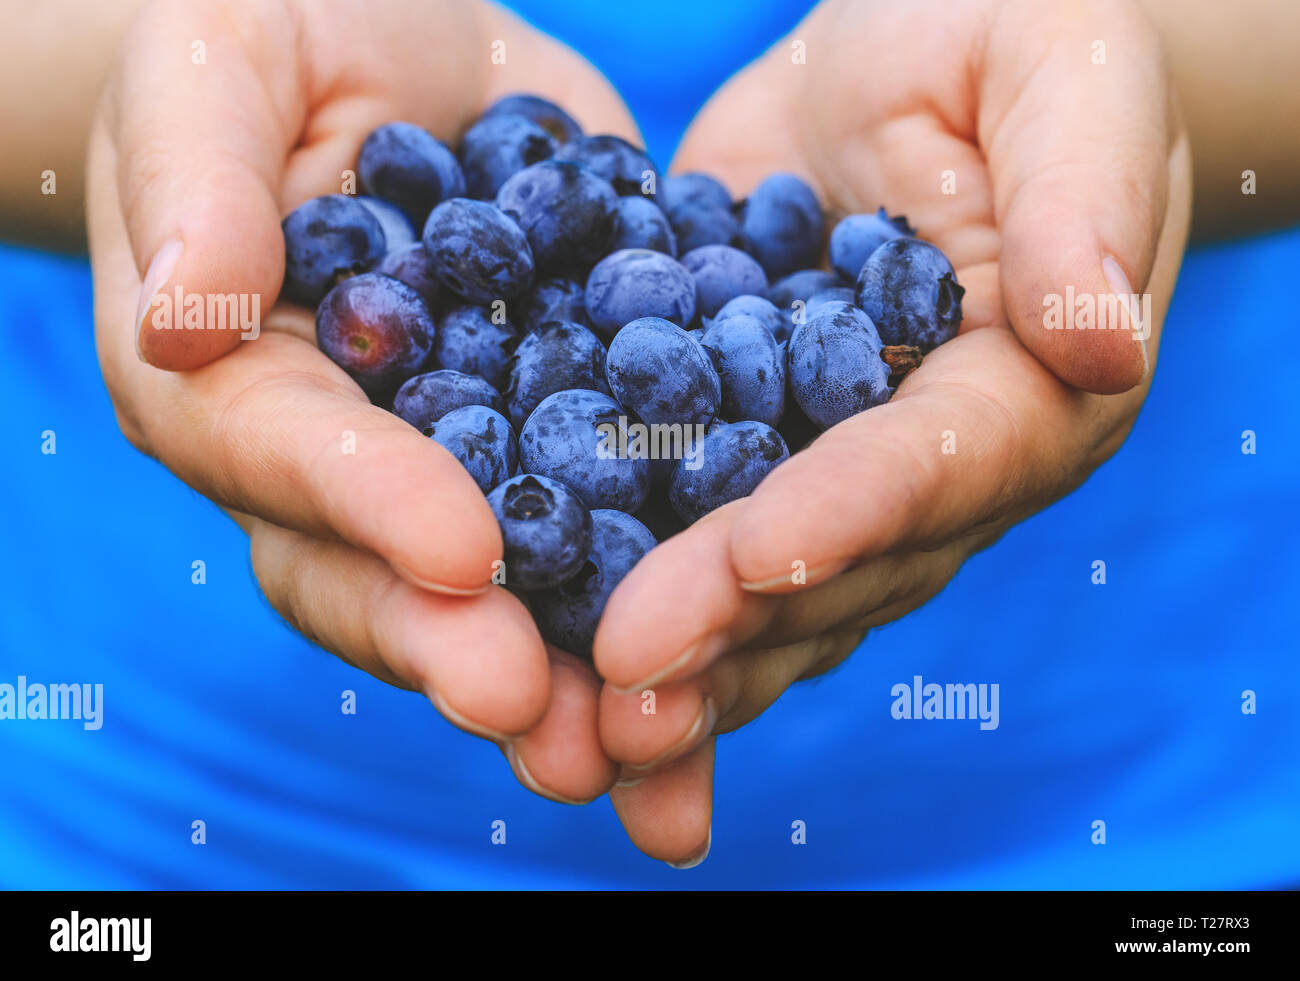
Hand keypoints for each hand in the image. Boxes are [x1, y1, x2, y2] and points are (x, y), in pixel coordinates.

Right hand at [88, 0, 640, 803]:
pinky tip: (730, 644)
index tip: (465, 554)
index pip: (286, 457)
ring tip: (637, 744)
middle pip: (380, 574)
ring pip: (494, 590)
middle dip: (461, 646)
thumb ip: (195, 182)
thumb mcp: (219, 66)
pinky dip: (657, 590)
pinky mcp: (557, 437)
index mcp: (229, 380)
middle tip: (543, 717)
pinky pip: (602, 522)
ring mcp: (448, 464)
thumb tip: (176, 318)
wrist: (403, 39)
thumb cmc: (279, 33)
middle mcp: (334, 456)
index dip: (368, 508)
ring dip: (564, 670)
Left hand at [593, 0, 1190, 864]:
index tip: (752, 559)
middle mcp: (932, 465)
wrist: (900, 56)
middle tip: (624, 694)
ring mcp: (831, 473)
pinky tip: (558, 676)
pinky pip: (683, 535)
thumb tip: (1102, 344)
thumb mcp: (1061, 75)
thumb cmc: (1006, 36)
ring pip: (759, 593)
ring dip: (674, 666)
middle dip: (730, 628)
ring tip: (580, 733)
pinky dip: (624, 605)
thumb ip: (1082, 199)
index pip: (935, 465)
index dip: (847, 516)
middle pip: (834, 566)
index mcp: (1026, 390)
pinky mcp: (739, 450)